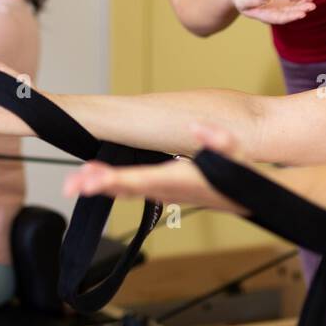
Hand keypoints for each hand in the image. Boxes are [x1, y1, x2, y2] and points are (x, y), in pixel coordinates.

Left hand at [63, 121, 247, 214]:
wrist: (255, 198)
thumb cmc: (246, 176)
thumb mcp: (238, 155)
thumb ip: (220, 141)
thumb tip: (199, 127)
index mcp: (180, 179)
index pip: (140, 181)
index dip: (113, 181)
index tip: (88, 180)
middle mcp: (169, 189)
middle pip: (127, 189)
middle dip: (98, 186)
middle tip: (70, 186)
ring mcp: (167, 191)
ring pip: (129, 190)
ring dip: (103, 185)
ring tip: (76, 182)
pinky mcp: (168, 188)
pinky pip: (136, 188)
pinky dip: (115, 184)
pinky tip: (98, 178)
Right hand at [230, 0, 315, 24]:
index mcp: (266, 15)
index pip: (281, 18)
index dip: (291, 17)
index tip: (302, 14)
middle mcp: (276, 11)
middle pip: (291, 12)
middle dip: (302, 9)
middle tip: (311, 6)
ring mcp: (282, 3)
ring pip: (297, 5)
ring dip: (305, 2)